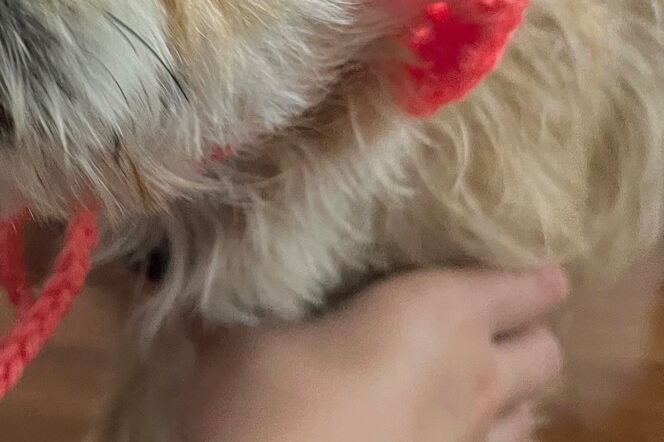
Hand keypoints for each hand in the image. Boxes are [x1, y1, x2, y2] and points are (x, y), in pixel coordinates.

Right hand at [180, 267, 568, 441]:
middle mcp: (472, 381)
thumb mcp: (231, 339)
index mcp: (437, 315)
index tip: (527, 266)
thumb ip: (203, 297)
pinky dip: (479, 440)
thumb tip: (137, 261)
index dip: (532, 277)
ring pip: (532, 415)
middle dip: (530, 335)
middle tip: (490, 319)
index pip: (521, 288)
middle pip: (546, 354)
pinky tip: (436, 432)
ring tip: (470, 375)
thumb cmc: (270, 400)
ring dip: (512, 393)